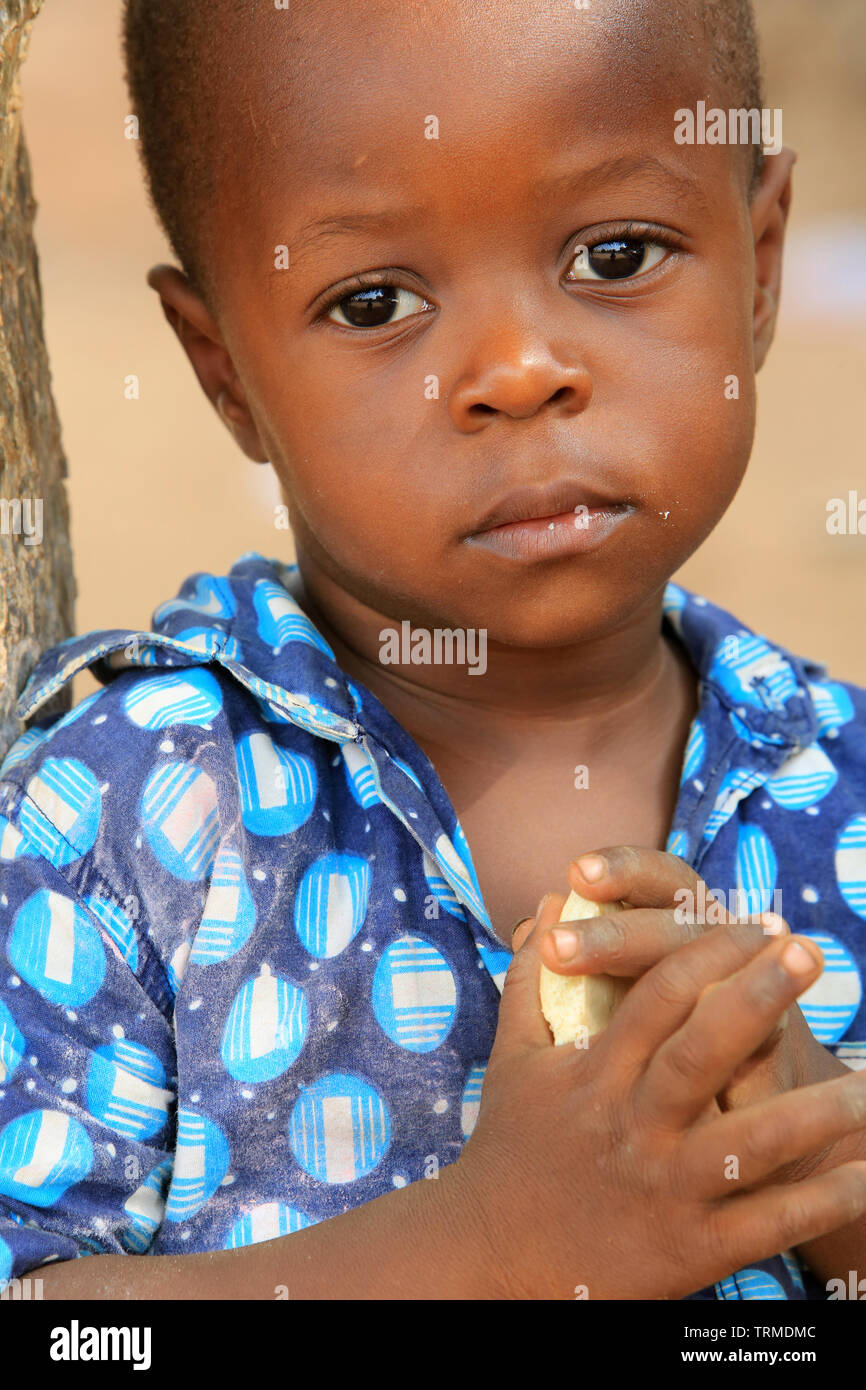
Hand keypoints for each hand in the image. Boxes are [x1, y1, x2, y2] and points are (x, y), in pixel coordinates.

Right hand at [457, 898, 865, 1299]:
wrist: (493, 1260)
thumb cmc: (508, 1149)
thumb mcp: (513, 1059)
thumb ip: (532, 978)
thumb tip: (547, 903)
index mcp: (594, 1075)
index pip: (656, 997)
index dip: (708, 953)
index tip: (760, 925)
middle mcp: (632, 1125)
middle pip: (702, 1050)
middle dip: (759, 997)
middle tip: (810, 951)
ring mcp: (664, 1188)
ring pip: (750, 1144)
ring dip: (816, 1113)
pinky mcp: (690, 1249)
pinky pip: (766, 1223)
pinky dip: (819, 1201)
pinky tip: (862, 1175)